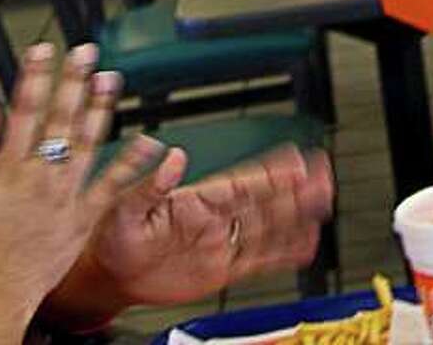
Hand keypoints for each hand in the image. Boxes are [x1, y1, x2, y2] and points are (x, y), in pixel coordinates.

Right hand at [0, 44, 166, 318]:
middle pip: (60, 118)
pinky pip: (114, 185)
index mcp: (7, 167)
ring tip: (112, 78)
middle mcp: (41, 175)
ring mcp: (66, 195)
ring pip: (89, 141)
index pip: (24, 109)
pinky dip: (133, 163)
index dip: (35, 75)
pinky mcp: (85, 216)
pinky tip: (150, 141)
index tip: (44, 49)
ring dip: (101, 107)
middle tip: (86, 51)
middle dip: (74, 80)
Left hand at [89, 143, 333, 306]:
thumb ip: (151, 184)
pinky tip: (305, 243)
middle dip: (296, 189)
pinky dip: (284, 251)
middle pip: (265, 201)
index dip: (271, 173)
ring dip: (296, 216)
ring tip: (324, 203)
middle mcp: (215, 219)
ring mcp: (220, 244)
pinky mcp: (220, 271)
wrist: (108, 275)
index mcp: (196, 200)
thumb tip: (173, 157)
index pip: (242, 183)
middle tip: (324, 175)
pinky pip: (259, 259)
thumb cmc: (111, 236)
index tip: (297, 160)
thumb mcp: (124, 207)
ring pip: (268, 228)